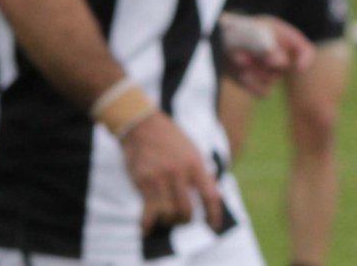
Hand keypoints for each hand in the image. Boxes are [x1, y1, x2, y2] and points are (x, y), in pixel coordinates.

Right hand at [121, 111, 224, 232]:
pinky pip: (147, 212)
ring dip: (168, 221)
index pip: (209, 195)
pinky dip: (148, 225)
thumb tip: (214, 194)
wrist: (143, 126)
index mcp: (195, 164)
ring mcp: (160, 178)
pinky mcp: (143, 182)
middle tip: (183, 219)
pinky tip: (147, 229)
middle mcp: (179, 173)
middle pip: (186, 210)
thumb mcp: (192, 151)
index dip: (213, 214)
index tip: (214, 225)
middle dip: (185, 220)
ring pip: (168, 213)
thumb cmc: (171, 140)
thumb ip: (201, 172)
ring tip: (167, 218)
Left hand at [219, 13, 312, 95]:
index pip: (304, 51)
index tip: (297, 67)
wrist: (211, 42)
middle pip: (283, 68)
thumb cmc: (234, 31)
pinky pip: (262, 92)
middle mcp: (278, 54)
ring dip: (253, 72)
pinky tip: (240, 74)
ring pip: (270, 81)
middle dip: (264, 63)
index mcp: (283, 36)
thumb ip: (267, 47)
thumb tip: (281, 63)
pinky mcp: (255, 83)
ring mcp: (266, 70)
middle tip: (243, 53)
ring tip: (237, 57)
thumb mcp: (251, 33)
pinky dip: (251, 84)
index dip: (304, 60)